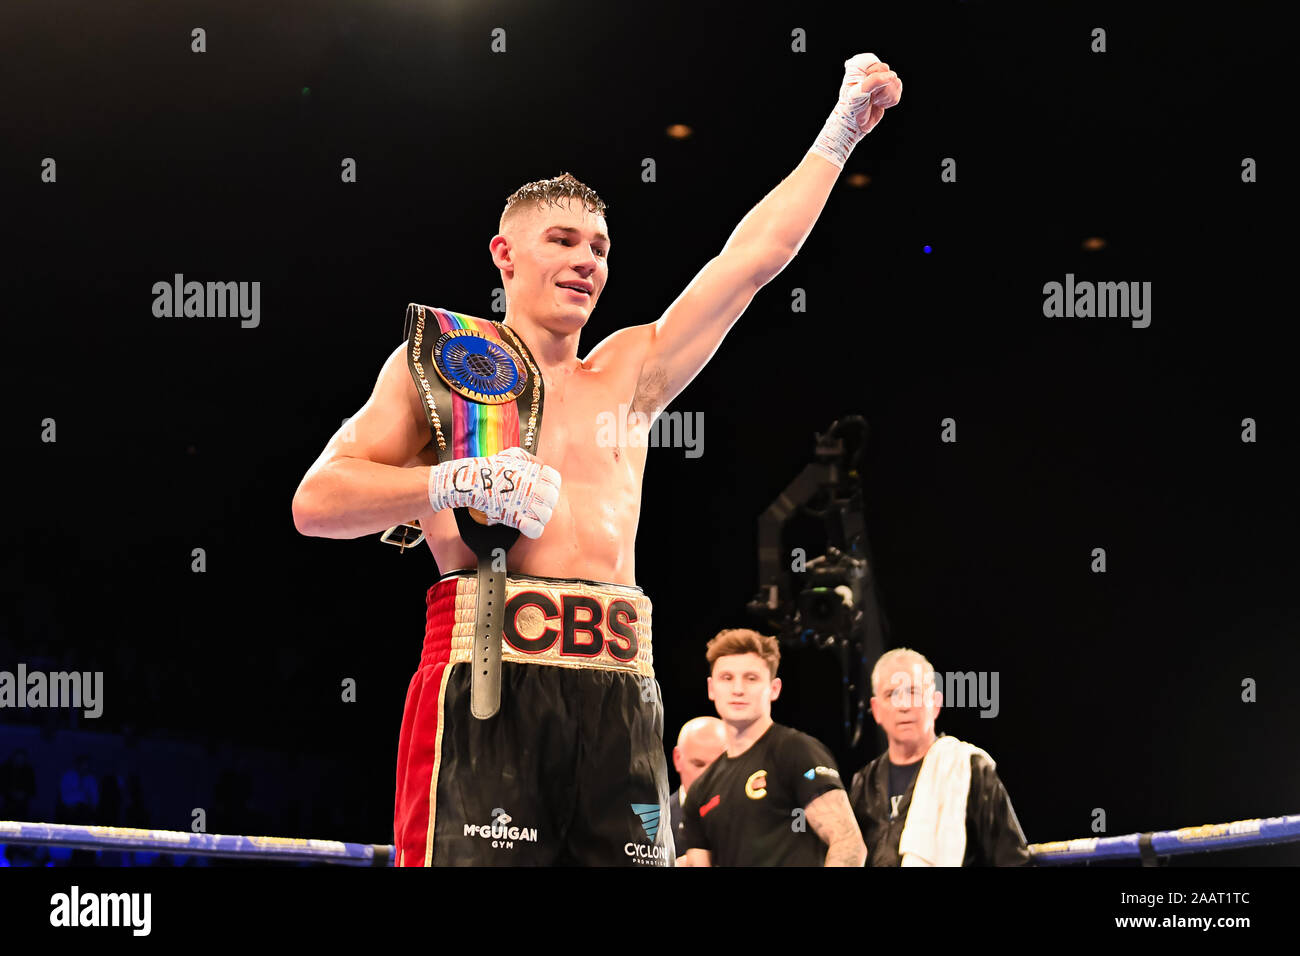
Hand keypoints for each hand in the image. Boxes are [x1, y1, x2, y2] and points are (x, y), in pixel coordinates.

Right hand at [428, 447, 561, 538]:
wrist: (473, 481)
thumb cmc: (491, 467)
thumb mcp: (513, 455)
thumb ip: (529, 459)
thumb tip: (540, 465)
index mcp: (536, 472)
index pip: (555, 480)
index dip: (549, 485)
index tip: (539, 488)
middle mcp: (536, 487)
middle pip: (552, 498)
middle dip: (544, 501)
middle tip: (532, 502)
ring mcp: (528, 503)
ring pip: (546, 515)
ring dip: (538, 516)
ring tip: (525, 512)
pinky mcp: (518, 518)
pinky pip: (536, 529)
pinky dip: (531, 529)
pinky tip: (523, 523)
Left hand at [840, 53, 901, 136]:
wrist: (854, 125)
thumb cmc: (851, 107)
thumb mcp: (858, 93)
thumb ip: (874, 81)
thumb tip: (892, 76)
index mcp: (861, 68)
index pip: (880, 66)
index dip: (877, 77)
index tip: (867, 88)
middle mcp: (872, 72)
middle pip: (890, 74)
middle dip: (882, 89)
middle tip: (870, 96)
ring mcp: (881, 82)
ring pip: (896, 83)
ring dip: (886, 96)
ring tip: (874, 101)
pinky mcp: (888, 91)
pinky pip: (898, 92)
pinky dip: (890, 101)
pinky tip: (879, 104)